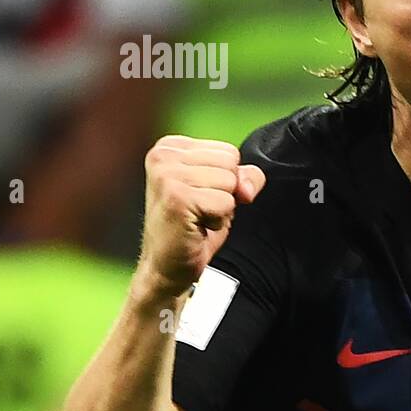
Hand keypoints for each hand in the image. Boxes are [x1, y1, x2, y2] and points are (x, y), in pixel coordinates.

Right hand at [134, 136, 266, 300]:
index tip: (200, 195)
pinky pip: (226, 203)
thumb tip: (247, 186)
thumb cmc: (193, 226)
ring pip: (230, 183)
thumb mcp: (223, 191)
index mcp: (170, 147)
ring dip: (221, 207)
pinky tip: (196, 226)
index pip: (229, 151)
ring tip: (197, 217)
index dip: (226, 179)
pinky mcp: (176, 198)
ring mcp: (167, 176)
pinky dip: (218, 220)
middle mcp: (163, 156)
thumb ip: (244, 176)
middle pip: (230, 163)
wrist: (167, 264)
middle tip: (199, 209)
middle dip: (225, 192)